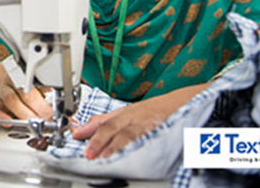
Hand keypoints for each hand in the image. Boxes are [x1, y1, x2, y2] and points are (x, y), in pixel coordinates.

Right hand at [0, 58, 51, 122]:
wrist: (6, 84)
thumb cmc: (27, 90)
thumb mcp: (42, 90)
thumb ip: (53, 101)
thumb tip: (70, 119)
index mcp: (30, 75)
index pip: (42, 83)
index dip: (50, 99)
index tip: (57, 111)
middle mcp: (15, 80)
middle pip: (26, 93)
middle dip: (40, 110)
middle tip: (47, 120)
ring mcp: (2, 90)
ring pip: (10, 99)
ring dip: (24, 114)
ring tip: (33, 124)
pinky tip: (8, 122)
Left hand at [70, 83, 207, 158]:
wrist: (183, 101)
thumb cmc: (155, 109)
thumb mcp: (128, 112)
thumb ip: (103, 121)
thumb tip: (80, 129)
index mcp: (125, 113)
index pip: (104, 121)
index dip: (89, 129)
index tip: (75, 137)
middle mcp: (134, 117)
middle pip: (113, 127)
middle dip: (99, 141)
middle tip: (89, 154)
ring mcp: (148, 123)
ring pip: (129, 135)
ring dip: (116, 147)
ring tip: (105, 158)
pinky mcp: (161, 130)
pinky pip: (148, 140)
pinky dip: (139, 148)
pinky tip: (132, 156)